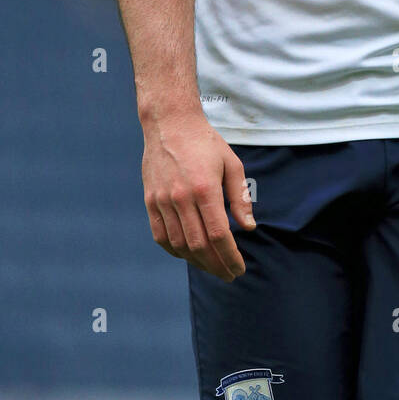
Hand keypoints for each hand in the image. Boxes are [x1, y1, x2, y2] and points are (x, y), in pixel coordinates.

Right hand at [142, 110, 255, 280]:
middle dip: (216, 266)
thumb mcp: (232, 163)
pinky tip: (188, 255)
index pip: (218, 235)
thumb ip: (239, 197)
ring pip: (179, 245)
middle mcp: (181, 198)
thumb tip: (248, 227)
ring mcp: (163, 201)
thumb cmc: (206, 143)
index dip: (230, 257)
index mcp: (205, 188)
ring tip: (212, 267)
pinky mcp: (150, 201)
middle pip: (198, 246)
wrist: (170, 124)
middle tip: (229, 275)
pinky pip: (161, 236)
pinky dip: (175, 251)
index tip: (239, 268)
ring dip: (196, 262)